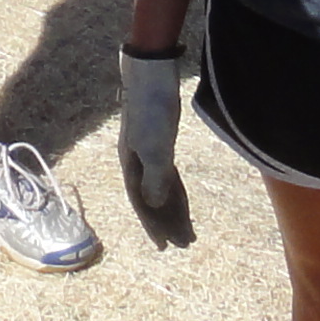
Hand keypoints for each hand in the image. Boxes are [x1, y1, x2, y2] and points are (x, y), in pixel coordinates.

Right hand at [118, 50, 193, 249]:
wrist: (152, 74)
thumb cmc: (152, 110)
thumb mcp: (156, 146)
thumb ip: (154, 177)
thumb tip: (153, 205)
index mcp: (131, 164)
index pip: (142, 203)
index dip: (154, 225)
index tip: (166, 246)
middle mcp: (136, 161)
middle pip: (152, 198)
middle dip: (167, 221)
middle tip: (185, 244)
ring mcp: (147, 151)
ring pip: (160, 187)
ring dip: (173, 209)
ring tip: (188, 229)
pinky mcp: (159, 141)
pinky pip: (167, 174)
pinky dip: (174, 190)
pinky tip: (179, 198)